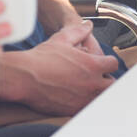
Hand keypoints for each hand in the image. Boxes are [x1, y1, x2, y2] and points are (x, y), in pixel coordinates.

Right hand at [1, 20, 118, 116]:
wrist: (24, 78)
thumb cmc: (41, 58)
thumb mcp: (61, 39)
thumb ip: (78, 31)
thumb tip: (87, 25)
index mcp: (92, 65)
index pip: (113, 64)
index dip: (107, 62)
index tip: (102, 62)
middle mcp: (92, 84)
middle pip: (112, 84)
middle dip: (106, 79)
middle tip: (97, 76)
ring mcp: (83, 99)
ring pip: (101, 98)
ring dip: (98, 92)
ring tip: (88, 87)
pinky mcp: (73, 110)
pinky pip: (87, 108)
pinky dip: (86, 103)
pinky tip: (77, 97)